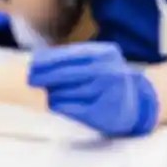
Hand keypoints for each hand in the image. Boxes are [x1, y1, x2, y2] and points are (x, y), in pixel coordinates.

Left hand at [28, 42, 159, 136]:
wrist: (137, 103)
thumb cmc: (106, 79)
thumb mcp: (95, 61)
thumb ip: (71, 59)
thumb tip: (35, 61)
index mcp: (104, 53)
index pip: (68, 56)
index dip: (46, 61)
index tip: (31, 65)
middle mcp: (108, 71)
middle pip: (66, 73)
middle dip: (44, 76)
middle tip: (29, 79)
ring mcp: (107, 92)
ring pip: (66, 91)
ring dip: (52, 92)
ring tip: (47, 92)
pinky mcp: (104, 112)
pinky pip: (71, 108)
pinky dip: (59, 105)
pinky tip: (54, 103)